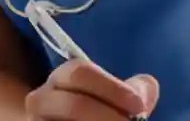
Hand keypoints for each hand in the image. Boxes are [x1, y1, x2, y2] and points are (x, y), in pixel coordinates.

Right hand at [25, 59, 158, 119]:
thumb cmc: (92, 114)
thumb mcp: (110, 101)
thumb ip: (130, 94)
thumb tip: (148, 86)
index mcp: (60, 79)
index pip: (79, 73)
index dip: (111, 87)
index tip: (138, 105)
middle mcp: (40, 100)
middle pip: (74, 104)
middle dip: (108, 117)